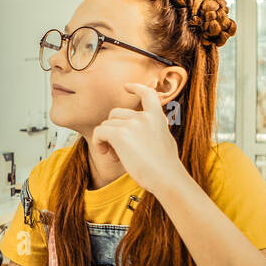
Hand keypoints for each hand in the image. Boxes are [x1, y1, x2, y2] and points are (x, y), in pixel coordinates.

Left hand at [89, 82, 188, 196]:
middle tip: (118, 150)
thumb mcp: (164, 140)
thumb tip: (140, 132)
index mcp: (157, 117)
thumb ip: (153, 130)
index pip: (147, 94)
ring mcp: (133, 124)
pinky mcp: (120, 135)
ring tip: (116, 156)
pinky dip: (98, 142)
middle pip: (116, 113)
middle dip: (113, 130)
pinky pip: (99, 132)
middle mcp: (144, 117)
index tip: (126, 87)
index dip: (135, 88)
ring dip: (106, 139)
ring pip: (106, 124)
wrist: (167, 178)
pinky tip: (106, 153)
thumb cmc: (165, 167)